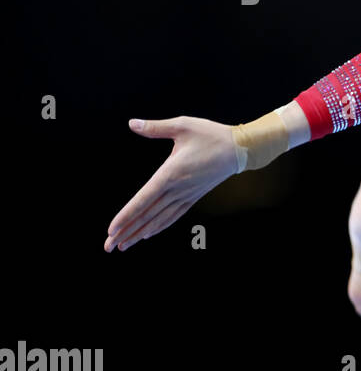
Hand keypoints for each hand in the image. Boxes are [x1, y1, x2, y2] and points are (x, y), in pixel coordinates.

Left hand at [105, 117, 239, 251]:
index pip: (144, 199)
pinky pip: (174, 215)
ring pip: (159, 219)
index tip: (112, 230)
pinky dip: (159, 226)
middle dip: (127, 232)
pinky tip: (148, 233)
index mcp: (171, 173)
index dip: (127, 215)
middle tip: (109, 247)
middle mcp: (178, 189)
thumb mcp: (183, 126)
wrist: (240, 149)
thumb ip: (155, 127)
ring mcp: (187, 195)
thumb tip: (132, 124)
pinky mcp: (194, 196)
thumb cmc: (212, 135)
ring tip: (123, 246)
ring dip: (140, 233)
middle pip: (148, 215)